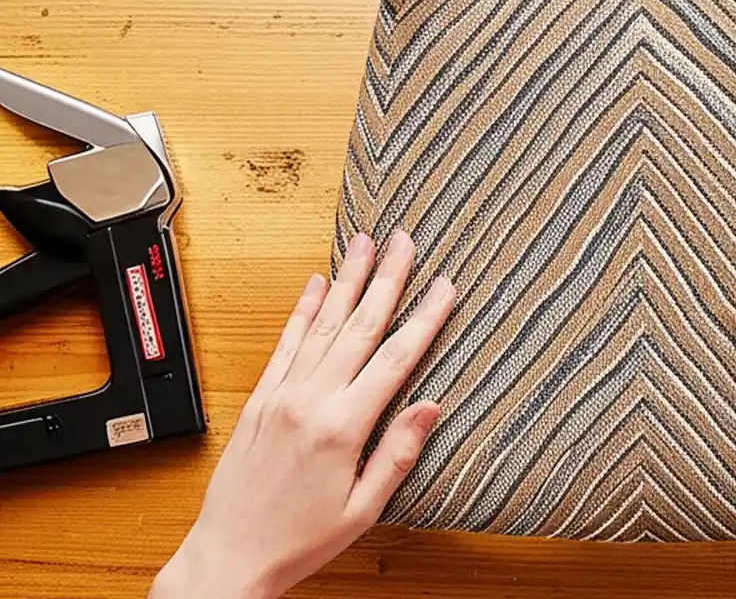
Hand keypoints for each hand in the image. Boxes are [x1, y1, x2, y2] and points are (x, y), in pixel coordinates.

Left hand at [151, 230, 454, 598]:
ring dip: (348, 281)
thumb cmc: (300, 540)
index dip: (423, 318)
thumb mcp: (364, 509)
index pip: (395, 359)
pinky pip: (286, 344)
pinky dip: (302, 310)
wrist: (230, 555)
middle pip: (359, 327)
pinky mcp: (260, 400)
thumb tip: (431, 406)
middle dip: (387, 280)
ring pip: (322, 325)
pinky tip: (317, 283)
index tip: (444, 286)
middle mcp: (310, 401)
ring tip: (365, 244)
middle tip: (405, 242)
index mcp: (342, 428)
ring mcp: (281, 396)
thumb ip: (399, 453)